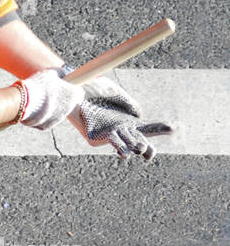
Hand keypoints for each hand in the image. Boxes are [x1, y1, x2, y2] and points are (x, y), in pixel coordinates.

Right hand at [14, 68, 84, 129]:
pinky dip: (42, 115)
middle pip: (67, 104)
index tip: (65, 86)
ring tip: (40, 100)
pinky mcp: (46, 126)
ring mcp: (57, 119)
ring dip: (51, 107)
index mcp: (74, 95)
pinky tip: (35, 109)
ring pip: (56, 112)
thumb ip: (61, 74)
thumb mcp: (52, 73)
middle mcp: (69, 109)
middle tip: (50, 93)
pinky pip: (46, 120)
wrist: (24, 101)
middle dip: (61, 99)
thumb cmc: (40, 85)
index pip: (79, 92)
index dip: (71, 89)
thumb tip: (62, 74)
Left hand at [58, 67, 174, 160]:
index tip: (175, 128)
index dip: (160, 129)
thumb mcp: (114, 92)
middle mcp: (118, 129)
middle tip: (150, 155)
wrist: (70, 90)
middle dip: (145, 147)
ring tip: (141, 150)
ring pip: (124, 143)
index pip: (147, 127)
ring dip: (133, 147)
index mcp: (126, 120)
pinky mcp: (94, 137)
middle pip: (137, 140)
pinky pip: (110, 141)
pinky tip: (125, 153)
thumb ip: (128, 104)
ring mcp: (106, 134)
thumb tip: (138, 117)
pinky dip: (120, 146)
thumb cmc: (91, 89)